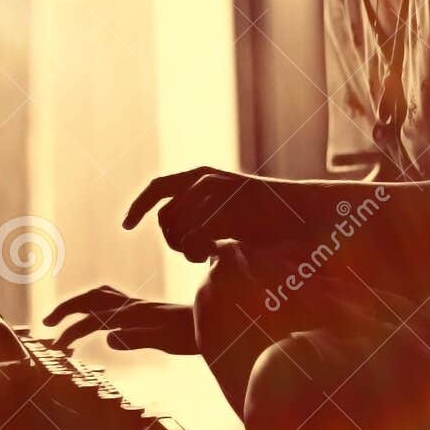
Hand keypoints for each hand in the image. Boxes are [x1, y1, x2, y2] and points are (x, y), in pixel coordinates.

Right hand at [42, 285, 197, 354]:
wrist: (218, 324)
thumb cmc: (195, 334)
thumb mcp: (167, 339)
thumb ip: (137, 336)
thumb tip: (107, 338)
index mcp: (135, 313)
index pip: (96, 318)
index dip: (74, 330)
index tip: (58, 345)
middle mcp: (135, 306)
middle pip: (92, 299)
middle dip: (67, 308)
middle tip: (46, 322)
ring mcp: (139, 307)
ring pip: (101, 297)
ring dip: (78, 305)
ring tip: (61, 319)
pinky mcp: (145, 313)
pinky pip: (113, 304)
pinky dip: (95, 308)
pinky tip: (94, 322)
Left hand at [123, 167, 312, 260]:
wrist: (303, 214)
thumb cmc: (271, 220)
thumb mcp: (233, 211)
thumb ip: (207, 216)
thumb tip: (185, 236)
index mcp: (203, 176)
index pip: (158, 188)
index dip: (139, 206)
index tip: (126, 226)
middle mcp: (204, 180)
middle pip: (164, 218)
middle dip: (173, 241)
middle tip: (196, 252)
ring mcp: (214, 193)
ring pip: (176, 230)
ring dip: (186, 249)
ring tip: (210, 252)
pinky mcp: (222, 210)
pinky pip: (191, 239)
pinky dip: (196, 252)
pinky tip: (215, 252)